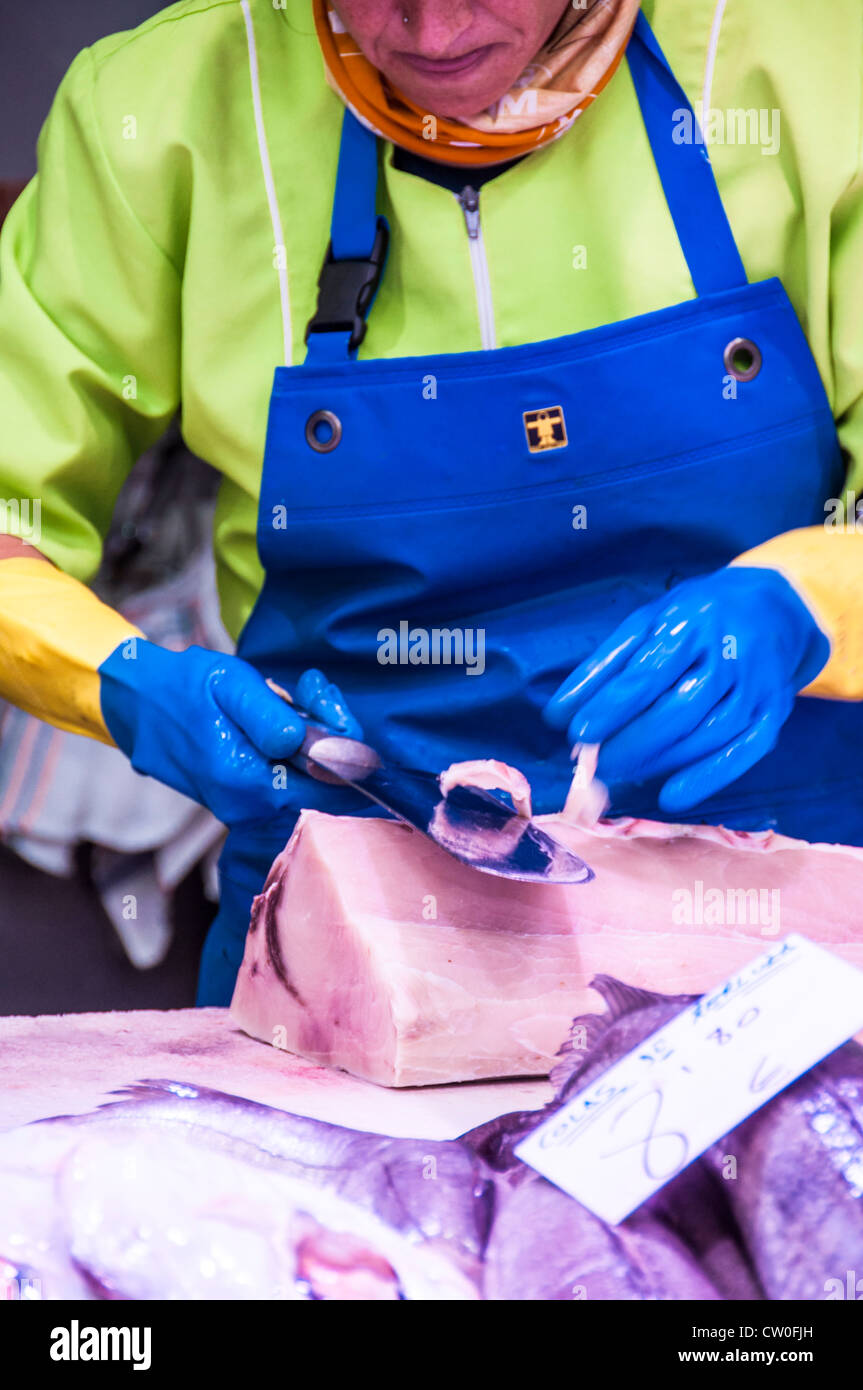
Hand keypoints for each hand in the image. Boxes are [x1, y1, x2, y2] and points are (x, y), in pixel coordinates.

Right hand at [99, 642, 363, 826]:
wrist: (133, 704)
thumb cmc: (182, 687)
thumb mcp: (229, 684)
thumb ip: (269, 717)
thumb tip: (307, 744)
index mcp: (248, 785)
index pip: (330, 785)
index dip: (344, 745)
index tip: (325, 702)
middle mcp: (249, 808)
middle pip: (323, 782)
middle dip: (330, 734)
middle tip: (311, 689)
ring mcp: (244, 806)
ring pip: (306, 777)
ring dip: (312, 734)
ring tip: (297, 691)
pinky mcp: (241, 796)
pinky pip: (285, 775)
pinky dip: (293, 744)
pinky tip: (282, 710)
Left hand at [543, 568, 829, 812]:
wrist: (774, 609)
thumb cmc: (696, 618)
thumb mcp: (648, 620)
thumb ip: (606, 665)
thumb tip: (560, 715)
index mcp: (691, 622)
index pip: (648, 673)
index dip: (611, 707)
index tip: (577, 733)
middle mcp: (729, 653)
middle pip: (680, 709)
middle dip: (633, 742)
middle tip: (597, 763)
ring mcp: (757, 685)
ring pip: (709, 733)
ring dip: (660, 761)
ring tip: (620, 773)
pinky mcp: (775, 712)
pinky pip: (744, 751)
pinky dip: (708, 777)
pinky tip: (673, 797)